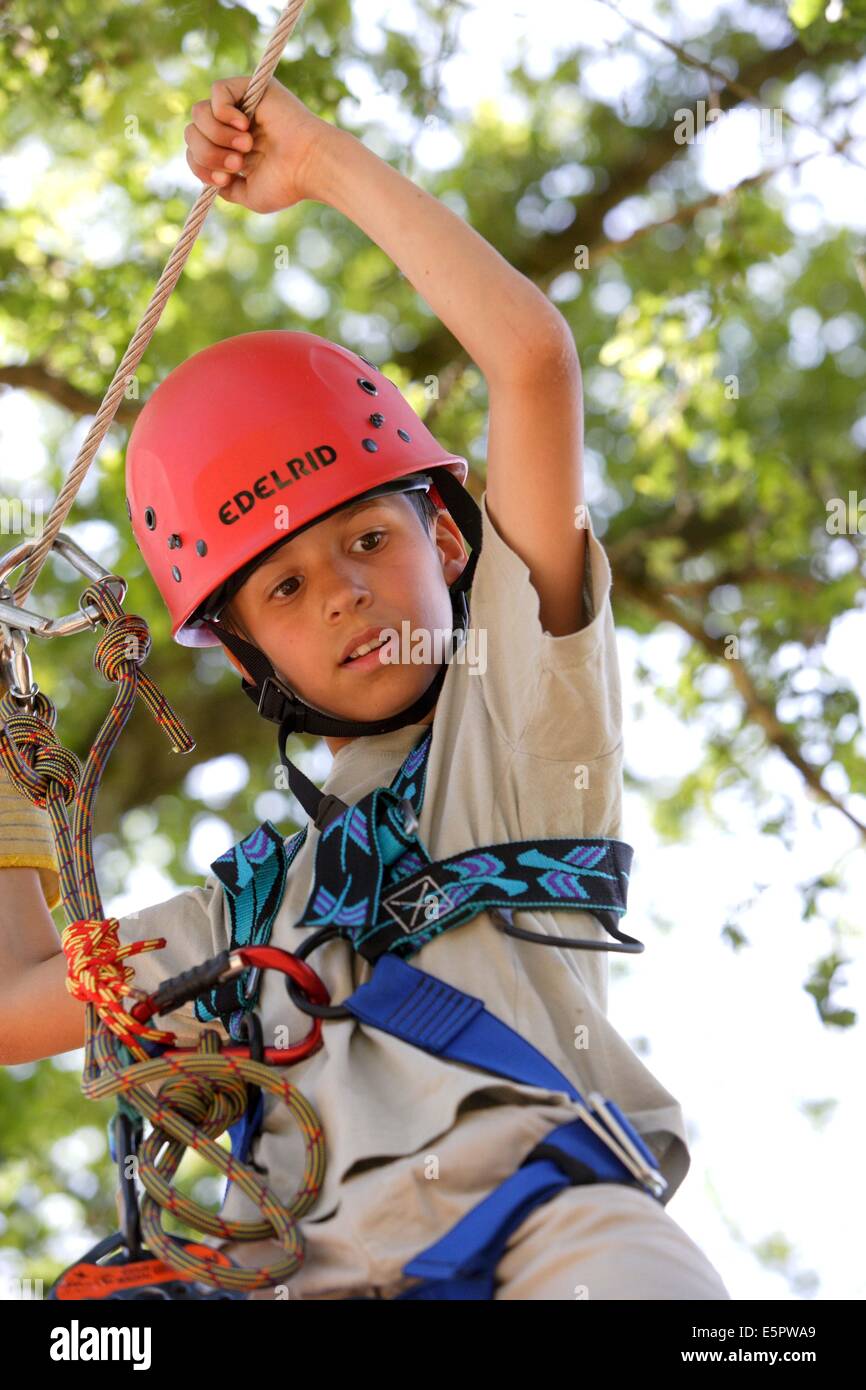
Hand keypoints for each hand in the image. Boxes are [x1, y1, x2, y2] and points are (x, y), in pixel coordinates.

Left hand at [184, 75, 329, 212]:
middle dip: (208, 153)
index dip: (200, 166)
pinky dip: (223, 113)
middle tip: (238, 163)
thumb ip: (225, 187)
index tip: (224, 180)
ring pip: (200, 113)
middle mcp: (233, 126)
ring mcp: (240, 105)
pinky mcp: (250, 87)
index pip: (195, 150)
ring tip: (245, 146)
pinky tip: (245, 125)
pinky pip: (217, 92)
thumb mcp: (248, 194)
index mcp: (231, 149)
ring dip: (217, 136)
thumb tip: (210, 177)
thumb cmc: (287, 184)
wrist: (310, 166)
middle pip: (192, 132)